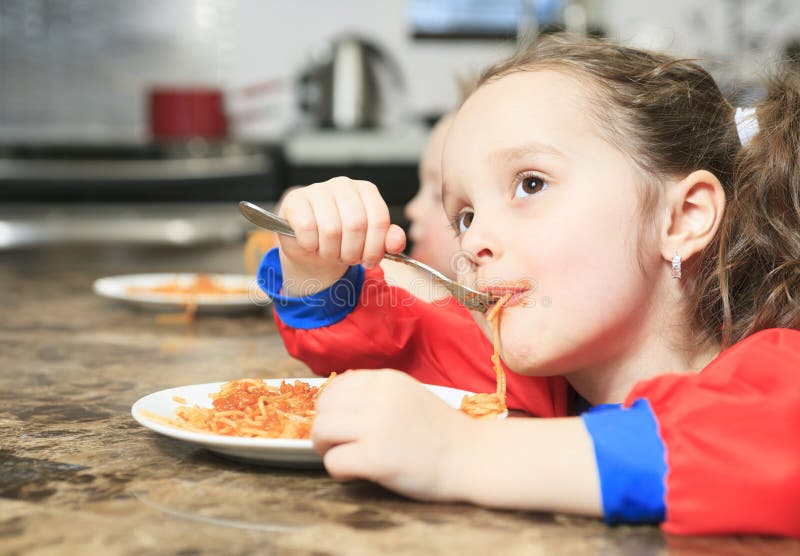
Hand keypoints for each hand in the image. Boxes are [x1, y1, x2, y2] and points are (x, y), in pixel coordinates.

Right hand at [277, 178, 406, 295]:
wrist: (311, 246)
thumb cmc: (343, 241)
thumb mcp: (369, 243)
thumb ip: (388, 242)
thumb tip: (396, 241)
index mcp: (367, 191)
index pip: (379, 220)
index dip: (375, 248)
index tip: (368, 261)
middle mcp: (344, 185)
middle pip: (356, 225)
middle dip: (352, 252)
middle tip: (346, 258)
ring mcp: (318, 189)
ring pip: (331, 229)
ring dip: (330, 252)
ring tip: (329, 252)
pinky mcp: (295, 199)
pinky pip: (307, 228)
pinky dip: (310, 245)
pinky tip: (311, 244)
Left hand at [312, 370, 475, 500]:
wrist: (473, 457)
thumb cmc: (442, 432)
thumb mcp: (409, 396)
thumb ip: (377, 394)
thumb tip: (336, 401)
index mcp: (386, 380)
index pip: (336, 387)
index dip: (332, 408)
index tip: (342, 424)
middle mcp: (378, 397)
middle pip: (323, 408)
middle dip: (324, 429)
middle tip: (338, 445)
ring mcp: (377, 426)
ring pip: (321, 431)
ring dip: (326, 448)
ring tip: (345, 458)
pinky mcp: (376, 458)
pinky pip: (333, 461)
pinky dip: (338, 470)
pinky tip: (356, 473)